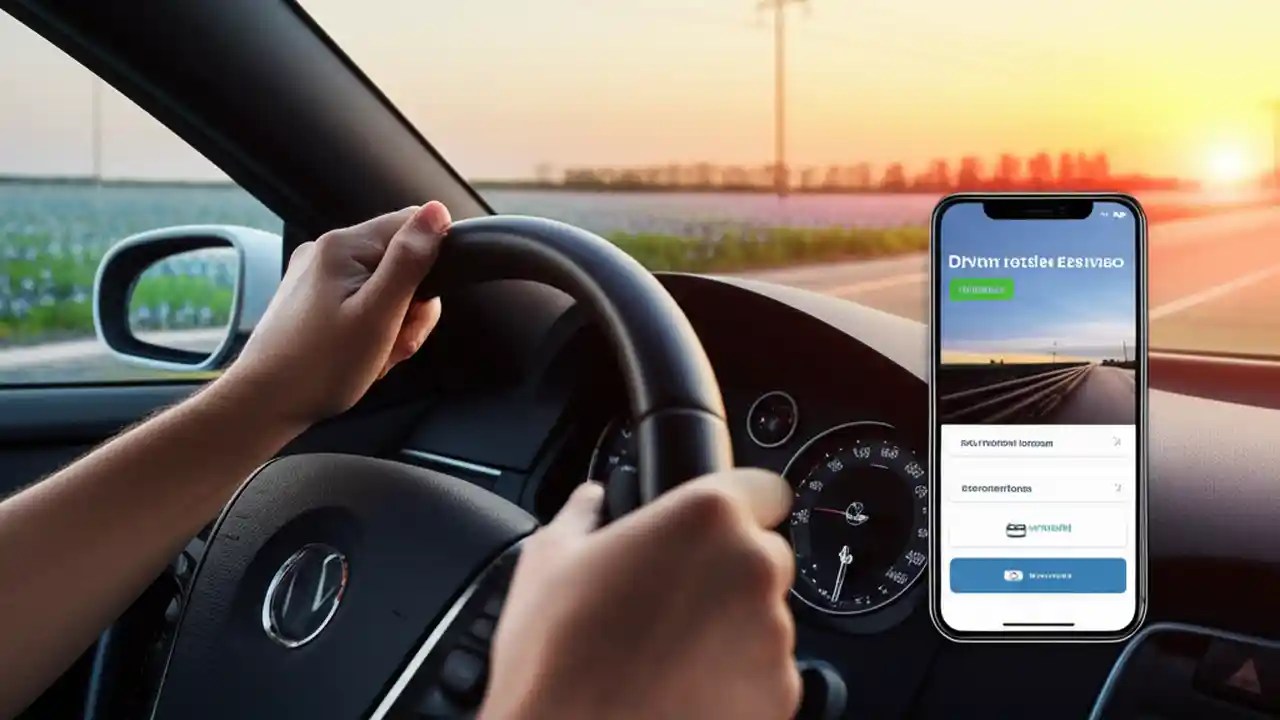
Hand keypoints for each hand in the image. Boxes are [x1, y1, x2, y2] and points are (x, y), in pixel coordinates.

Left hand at [222, 202, 449, 427]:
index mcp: (343, 246)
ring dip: (391, 325)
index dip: (430, 266)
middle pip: (401, 263)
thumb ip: (410, 262)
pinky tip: (359, 355)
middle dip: (409, 308)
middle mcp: (326, 251)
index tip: (415, 308)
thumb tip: (438, 211)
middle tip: (392, 344)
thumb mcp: (378, 315)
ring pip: (384, 289)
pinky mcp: (312, 299)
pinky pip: (361, 304)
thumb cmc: (320, 367)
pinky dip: (370, 331)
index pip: (412, 226)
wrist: (264, 403)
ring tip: (373, 355)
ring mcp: (316, 276)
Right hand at [481, 470, 800, 719]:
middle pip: (762, 555)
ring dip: (730, 627)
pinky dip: (736, 679)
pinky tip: (682, 687)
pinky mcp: (780, 695)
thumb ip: (583, 516)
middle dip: (726, 572)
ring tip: (667, 652)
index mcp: (705, 518)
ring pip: (765, 617)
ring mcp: (773, 637)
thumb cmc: (556, 657)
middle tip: (669, 599)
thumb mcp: (548, 561)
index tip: (714, 526)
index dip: (738, 504)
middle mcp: (752, 569)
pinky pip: (766, 674)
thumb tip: (590, 502)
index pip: (762, 488)